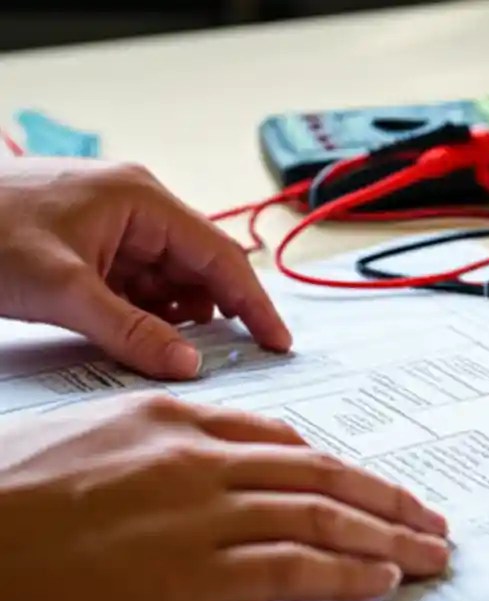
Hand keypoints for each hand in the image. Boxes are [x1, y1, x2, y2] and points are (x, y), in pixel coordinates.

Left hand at [0, 157, 289, 378]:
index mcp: (141, 199)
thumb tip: (187, 366)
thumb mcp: (63, 291)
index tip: (278, 342)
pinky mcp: (86, 242)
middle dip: (208, 315)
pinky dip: (139, 312)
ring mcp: (110, 222)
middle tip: (222, 361)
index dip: (254, 303)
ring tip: (159, 349)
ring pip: (164, 279)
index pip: (220, 257)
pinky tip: (129, 335)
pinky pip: (133, 282)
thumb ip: (132, 332)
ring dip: (168, 318)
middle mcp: (134, 205)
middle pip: (196, 267)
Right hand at [0, 393, 449, 600]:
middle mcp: (198, 457)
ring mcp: (199, 514)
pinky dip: (349, 572)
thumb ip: (160, 441)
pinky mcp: (190, 576)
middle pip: (322, 473)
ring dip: (391, 537)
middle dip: (388, 497)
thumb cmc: (2, 492)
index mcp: (172, 415)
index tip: (374, 484)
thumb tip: (215, 462)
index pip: (284, 438)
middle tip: (431, 517)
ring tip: (431, 552)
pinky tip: (383, 578)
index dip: (342, 465)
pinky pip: (295, 568)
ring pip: (323, 517)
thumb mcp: (85, 437)